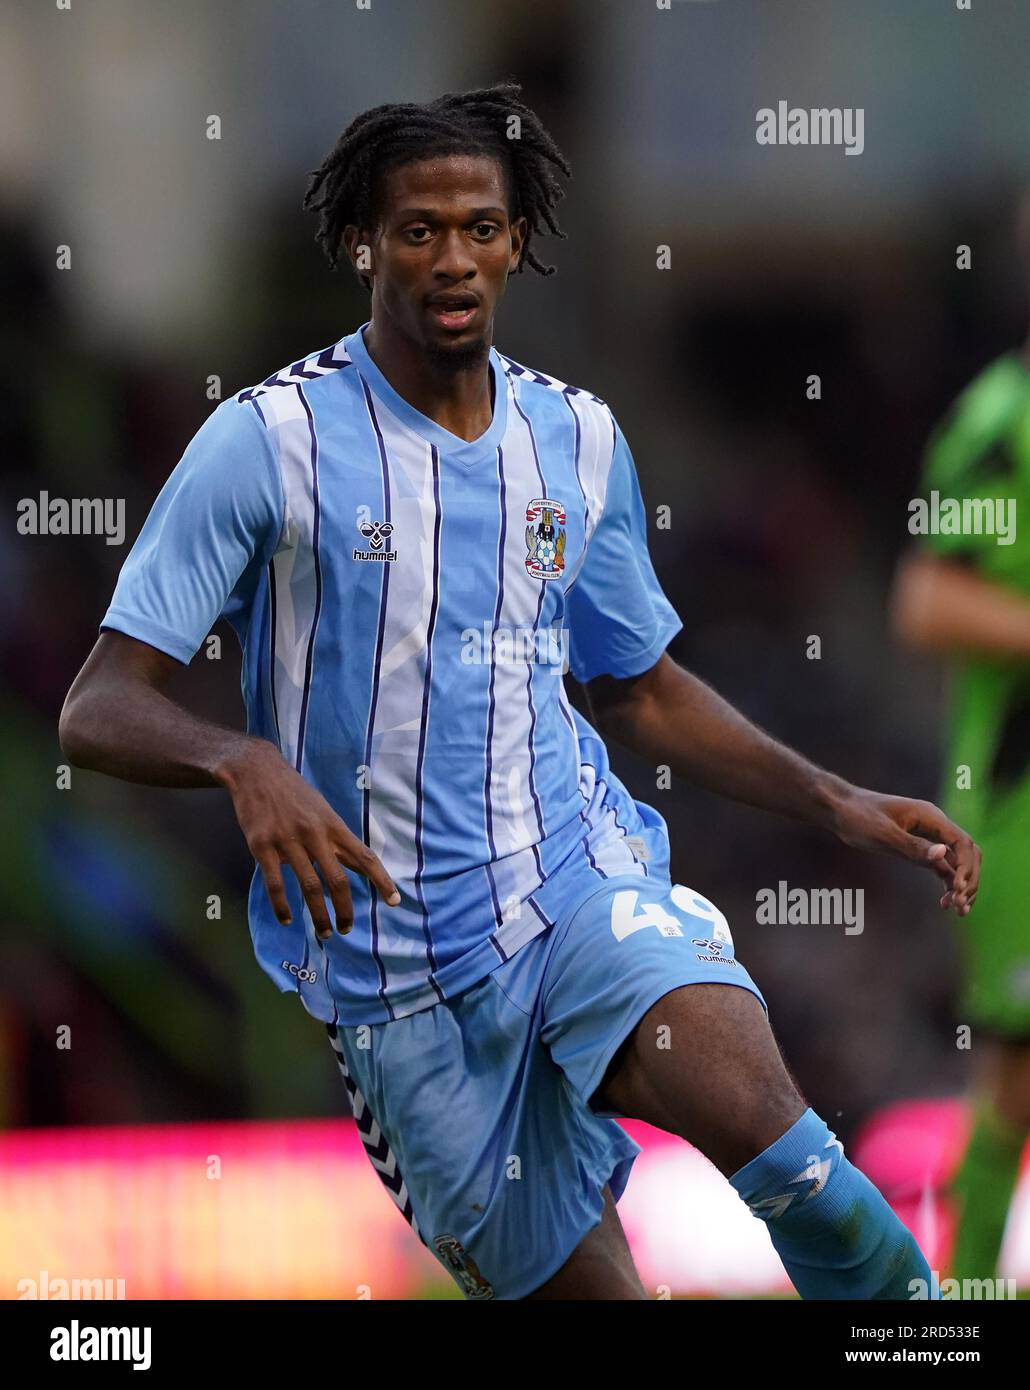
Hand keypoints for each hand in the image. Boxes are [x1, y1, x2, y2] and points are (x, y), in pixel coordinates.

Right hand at [218, 739, 399, 939]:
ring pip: (309, 886)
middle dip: (346, 909)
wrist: (256, 771)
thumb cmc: (293, 792)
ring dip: (319, 915)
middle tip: (347, 929)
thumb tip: (355, 863)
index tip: (395, 901)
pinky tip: (286, 919)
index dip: (381, 880)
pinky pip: (276, 883)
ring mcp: (288, 841)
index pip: (364, 856)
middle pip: (338, 879)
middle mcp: (314, 834)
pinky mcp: (262, 846)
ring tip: (325, 933)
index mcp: (333, 825)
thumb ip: (335, 837)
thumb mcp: (321, 809)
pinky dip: (282, 906)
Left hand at [830, 789, 980, 915]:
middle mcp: (934, 826)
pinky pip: (942, 865)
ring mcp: (928, 836)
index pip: (962, 843)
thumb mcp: (883, 835)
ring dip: (961, 885)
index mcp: (930, 817)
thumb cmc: (858, 817)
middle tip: (960, 906)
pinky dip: (948, 883)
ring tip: (958, 911)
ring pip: (957, 862)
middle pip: (967, 854)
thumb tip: (942, 855)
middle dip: (968, 880)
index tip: (957, 889)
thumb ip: (912, 846)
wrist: (839, 809)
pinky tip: (945, 903)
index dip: (966, 868)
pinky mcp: (918, 846)